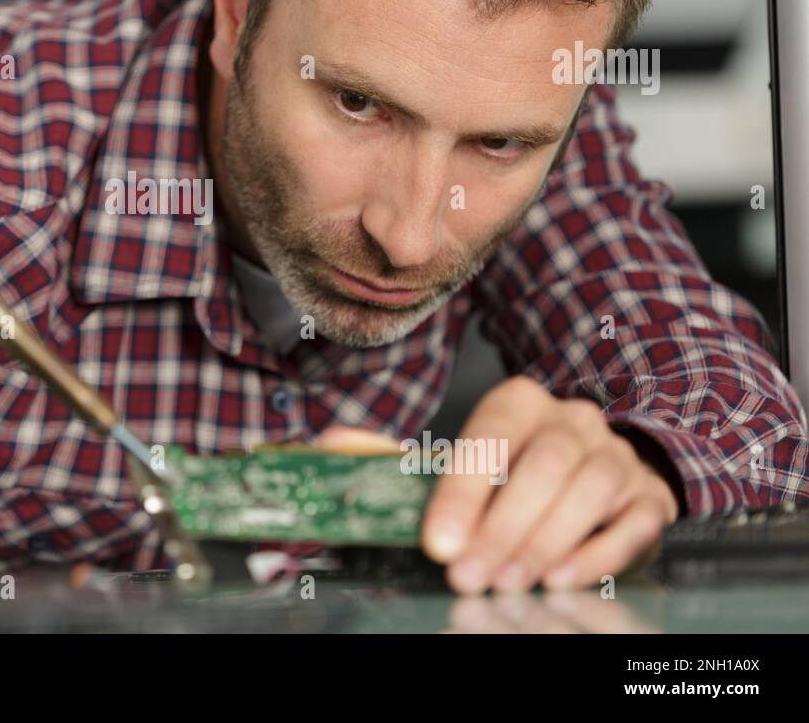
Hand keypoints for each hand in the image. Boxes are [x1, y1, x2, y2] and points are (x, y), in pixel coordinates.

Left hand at [315, 374, 679, 594]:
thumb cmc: (511, 468)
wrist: (593, 466)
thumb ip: (395, 457)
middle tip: (468, 575)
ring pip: (589, 490)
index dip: (462, 490)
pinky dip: (597, 555)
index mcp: (519, 401)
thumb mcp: (455, 458)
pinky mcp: (650, 497)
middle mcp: (573, 420)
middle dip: (502, 526)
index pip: (489, 434)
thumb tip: (332, 445)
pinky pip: (633, 523)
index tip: (436, 541)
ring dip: (544, 542)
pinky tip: (561, 578)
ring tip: (507, 582)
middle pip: (545, 464)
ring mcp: (616, 456)